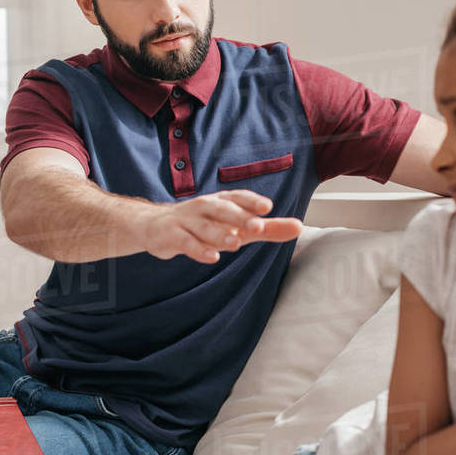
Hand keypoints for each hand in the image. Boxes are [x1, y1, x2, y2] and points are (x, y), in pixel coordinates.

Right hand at [139, 190, 302, 263]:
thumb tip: (299, 227)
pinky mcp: (172, 236)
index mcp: (221, 202)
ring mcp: (187, 221)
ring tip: (235, 242)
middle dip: (239, 216)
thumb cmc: (205, 226)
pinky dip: (198, 249)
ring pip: (204, 226)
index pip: (238, 197)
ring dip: (219, 234)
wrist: (156, 227)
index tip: (267, 207)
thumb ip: (268, 228)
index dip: (251, 201)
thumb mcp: (237, 227)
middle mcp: (204, 207)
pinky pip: (186, 242)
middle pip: (222, 209)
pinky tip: (212, 257)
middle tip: (257, 226)